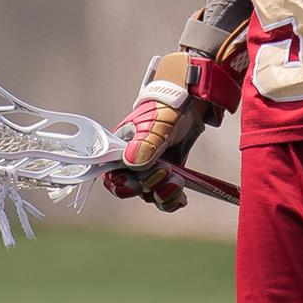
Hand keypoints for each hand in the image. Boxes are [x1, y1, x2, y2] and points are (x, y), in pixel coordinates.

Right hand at [101, 54, 209, 212]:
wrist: (190, 103)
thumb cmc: (166, 108)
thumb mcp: (156, 124)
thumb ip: (145, 143)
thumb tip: (131, 162)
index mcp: (122, 149)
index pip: (112, 176)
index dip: (122, 186)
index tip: (137, 185)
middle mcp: (134, 162)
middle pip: (134, 189)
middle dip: (150, 187)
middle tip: (166, 173)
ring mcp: (151, 168)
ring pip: (150, 194)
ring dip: (164, 195)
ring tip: (178, 184)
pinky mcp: (167, 172)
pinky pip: (165, 194)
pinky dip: (173, 199)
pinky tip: (182, 197)